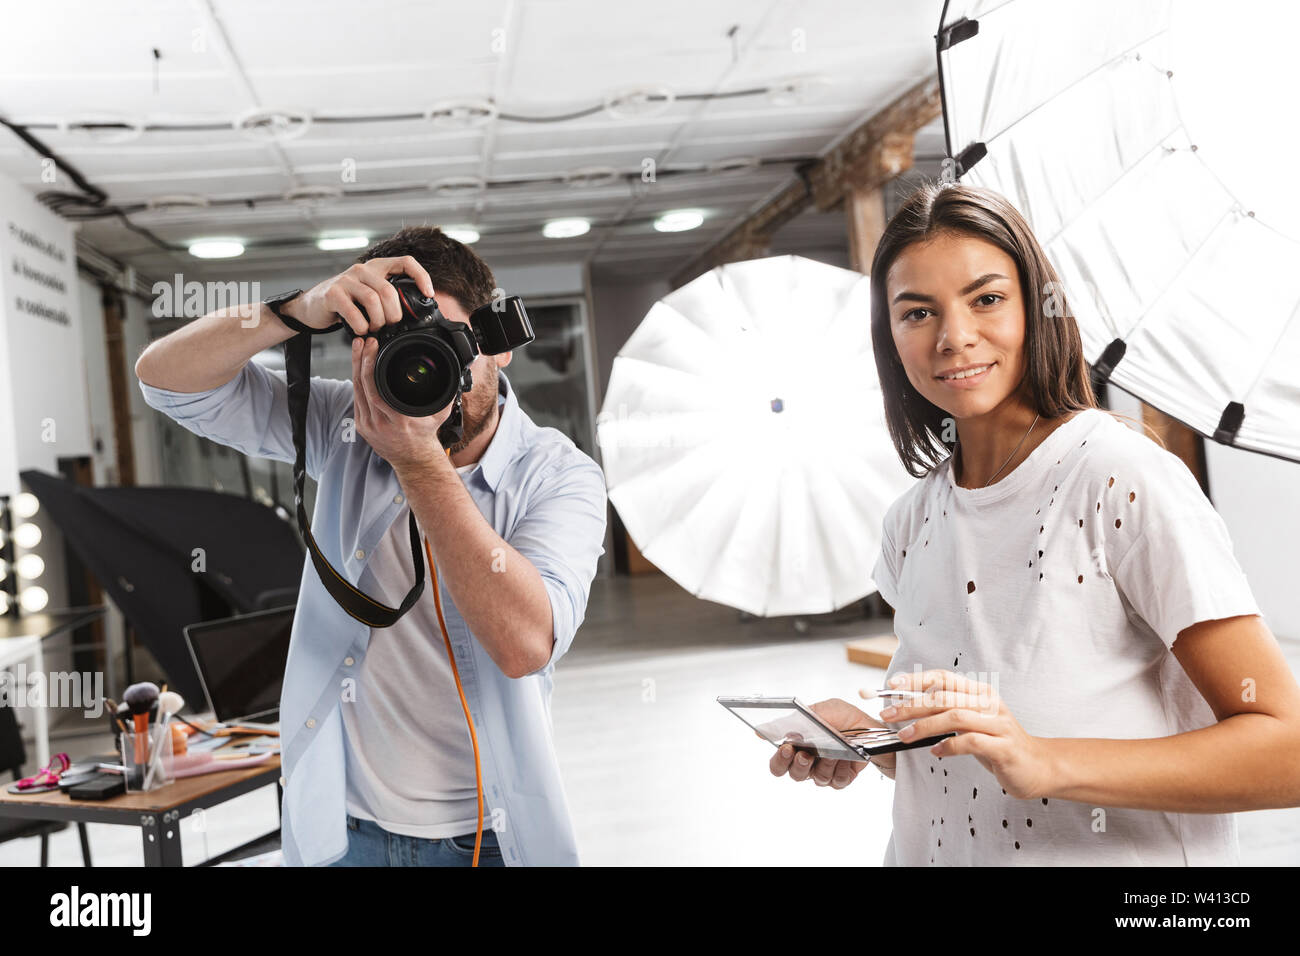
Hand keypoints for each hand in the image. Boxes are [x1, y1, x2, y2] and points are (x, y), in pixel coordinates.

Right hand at [280, 256, 434, 332]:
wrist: (312, 306)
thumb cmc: (346, 304)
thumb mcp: (369, 296)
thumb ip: (388, 298)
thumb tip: (413, 314)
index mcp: (377, 267)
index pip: (405, 262)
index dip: (421, 276)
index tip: (429, 294)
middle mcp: (363, 269)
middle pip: (390, 290)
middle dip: (394, 314)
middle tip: (389, 325)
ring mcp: (347, 280)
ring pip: (374, 300)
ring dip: (378, 321)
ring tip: (374, 328)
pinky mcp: (333, 293)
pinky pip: (355, 313)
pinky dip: (361, 326)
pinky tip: (360, 329)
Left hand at [351, 335, 453, 470]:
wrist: (414, 460)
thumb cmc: (426, 435)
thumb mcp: (439, 414)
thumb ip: (445, 395)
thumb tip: (454, 375)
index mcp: (397, 418)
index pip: (374, 386)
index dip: (369, 363)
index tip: (372, 345)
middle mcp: (379, 423)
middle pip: (361, 384)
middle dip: (359, 358)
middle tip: (361, 340)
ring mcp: (367, 425)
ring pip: (355, 390)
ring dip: (355, 367)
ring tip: (358, 348)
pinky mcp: (361, 426)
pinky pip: (357, 399)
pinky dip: (357, 381)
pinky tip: (359, 368)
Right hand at [768, 698, 891, 787]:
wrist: (874, 727)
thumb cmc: (847, 718)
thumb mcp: (824, 710)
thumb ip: (800, 718)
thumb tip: (775, 727)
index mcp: (800, 744)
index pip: (779, 761)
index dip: (779, 759)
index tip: (786, 748)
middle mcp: (810, 761)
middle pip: (793, 775)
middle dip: (797, 766)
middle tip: (804, 755)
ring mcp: (825, 771)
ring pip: (816, 778)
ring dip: (824, 764)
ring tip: (833, 752)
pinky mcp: (842, 778)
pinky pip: (836, 781)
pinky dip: (841, 769)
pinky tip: (846, 758)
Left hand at [872, 669, 1054, 798]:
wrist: (1038, 766)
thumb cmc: (998, 743)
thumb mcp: (973, 721)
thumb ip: (948, 711)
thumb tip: (908, 706)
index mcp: (979, 693)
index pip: (943, 678)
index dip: (916, 679)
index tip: (891, 686)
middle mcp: (989, 703)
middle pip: (944, 696)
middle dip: (911, 704)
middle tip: (888, 714)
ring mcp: (998, 724)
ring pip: (955, 716)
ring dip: (925, 725)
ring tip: (905, 735)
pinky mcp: (1004, 747)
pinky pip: (972, 742)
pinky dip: (950, 746)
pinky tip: (935, 751)